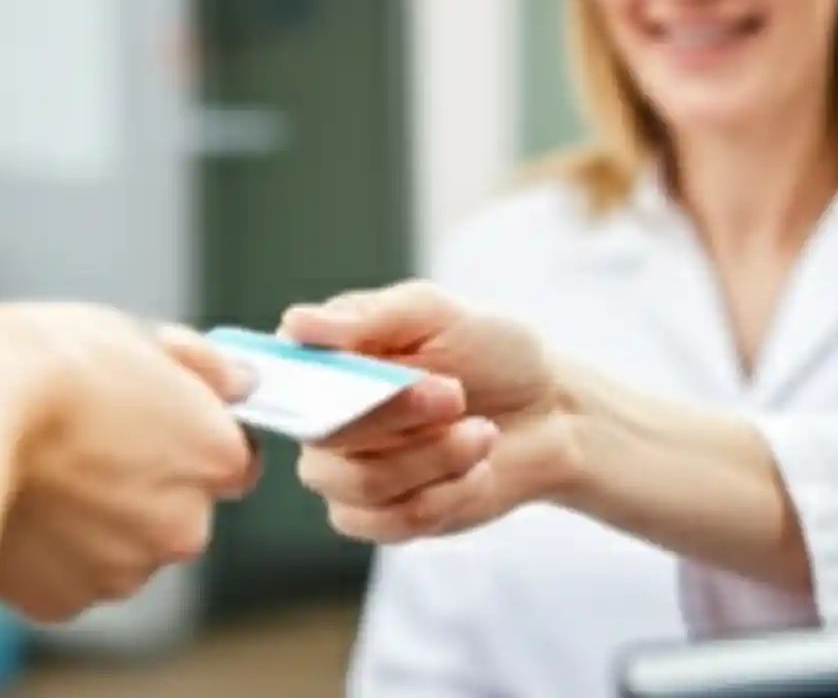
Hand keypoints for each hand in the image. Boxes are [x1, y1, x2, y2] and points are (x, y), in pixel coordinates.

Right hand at [0, 304, 256, 621]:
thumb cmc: (46, 363)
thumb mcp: (137, 334)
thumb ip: (203, 368)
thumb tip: (241, 381)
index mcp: (216, 456)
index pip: (236, 460)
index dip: (198, 441)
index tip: (161, 425)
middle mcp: (185, 524)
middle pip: (179, 510)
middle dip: (147, 484)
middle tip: (89, 443)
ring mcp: (126, 568)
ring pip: (125, 546)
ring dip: (100, 519)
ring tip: (46, 472)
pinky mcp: (67, 598)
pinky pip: (72, 574)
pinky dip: (55, 551)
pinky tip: (24, 505)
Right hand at [280, 281, 578, 542]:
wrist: (549, 413)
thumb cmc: (491, 350)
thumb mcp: (438, 313)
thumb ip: (369, 318)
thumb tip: (296, 324)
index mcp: (325, 361)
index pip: (288, 381)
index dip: (322, 388)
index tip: (382, 376)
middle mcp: (323, 420)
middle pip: (326, 439)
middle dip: (401, 417)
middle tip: (456, 394)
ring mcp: (348, 474)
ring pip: (361, 486)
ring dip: (434, 459)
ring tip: (481, 432)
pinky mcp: (381, 518)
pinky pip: (390, 524)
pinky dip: (445, 495)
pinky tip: (476, 470)